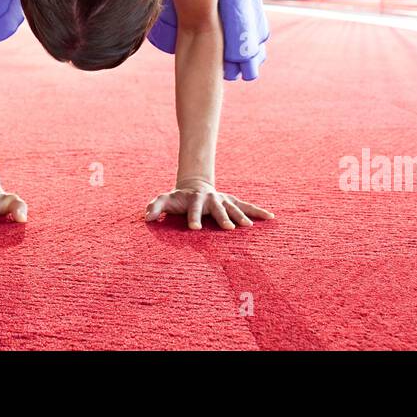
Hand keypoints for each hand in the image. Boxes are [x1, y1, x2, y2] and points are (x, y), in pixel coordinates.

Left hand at [144, 181, 274, 229]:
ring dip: (241, 216)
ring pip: (234, 207)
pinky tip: (271, 217)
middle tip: (229, 229)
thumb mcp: (165, 200)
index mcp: (195, 199)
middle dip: (223, 218)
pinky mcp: (233, 202)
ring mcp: (223, 199)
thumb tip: (146, 217)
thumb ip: (155, 207)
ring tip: (249, 226)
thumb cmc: (178, 199)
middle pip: (217, 208)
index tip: (194, 229)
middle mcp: (211, 198)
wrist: (195, 187)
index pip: (193, 208)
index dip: (193, 217)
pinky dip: (258, 211)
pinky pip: (247, 206)